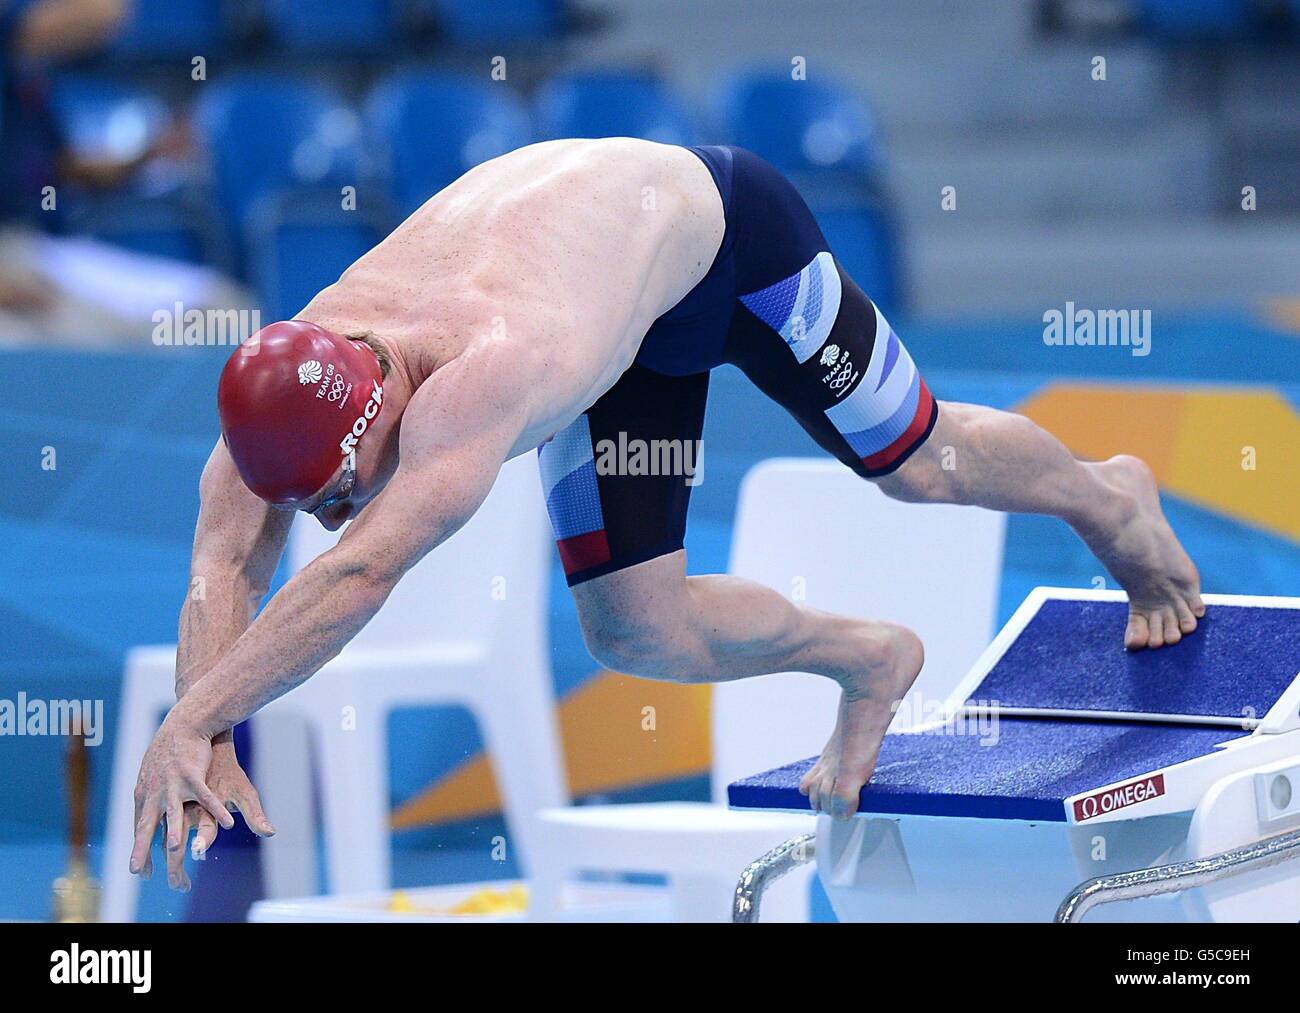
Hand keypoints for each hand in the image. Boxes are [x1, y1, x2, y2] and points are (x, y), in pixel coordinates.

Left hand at [129, 710, 232, 886]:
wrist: (184, 723)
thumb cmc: (171, 752)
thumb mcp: (154, 774)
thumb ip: (151, 797)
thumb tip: (147, 816)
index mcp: (146, 796)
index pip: (140, 827)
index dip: (139, 849)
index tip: (141, 871)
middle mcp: (155, 792)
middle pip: (148, 825)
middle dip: (143, 849)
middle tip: (138, 871)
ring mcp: (173, 783)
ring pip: (174, 811)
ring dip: (175, 830)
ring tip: (176, 848)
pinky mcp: (193, 774)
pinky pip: (206, 796)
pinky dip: (217, 810)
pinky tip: (228, 823)